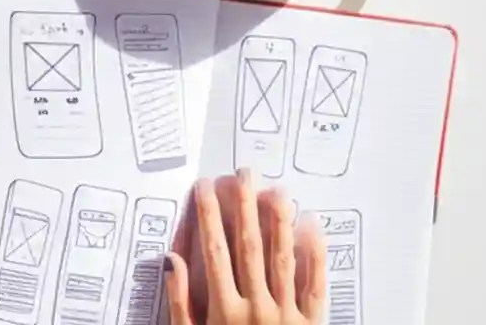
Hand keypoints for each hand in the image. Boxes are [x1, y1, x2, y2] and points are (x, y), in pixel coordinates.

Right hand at [164, 171, 326, 324]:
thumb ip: (180, 303)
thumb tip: (171, 260)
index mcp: (224, 311)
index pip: (214, 251)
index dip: (208, 215)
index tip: (203, 187)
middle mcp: (256, 308)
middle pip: (250, 247)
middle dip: (245, 207)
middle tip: (244, 175)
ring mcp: (286, 315)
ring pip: (282, 260)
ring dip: (280, 221)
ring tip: (277, 190)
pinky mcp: (311, 323)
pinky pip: (314, 285)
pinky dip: (314, 254)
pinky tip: (311, 226)